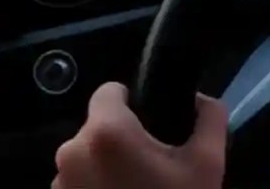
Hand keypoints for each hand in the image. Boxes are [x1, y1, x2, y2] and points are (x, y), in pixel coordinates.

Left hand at [54, 82, 226, 188]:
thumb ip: (209, 119)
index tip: (152, 124)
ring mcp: (60, 185)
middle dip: (124, 141)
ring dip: (107, 168)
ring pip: (86, 159)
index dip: (133, 102)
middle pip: (99, 128)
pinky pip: (79, 185)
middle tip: (154, 167)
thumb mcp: (207, 165)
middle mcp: (72, 153)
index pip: (110, 91)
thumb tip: (202, 101)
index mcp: (106, 133)